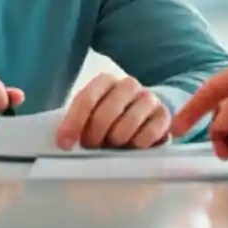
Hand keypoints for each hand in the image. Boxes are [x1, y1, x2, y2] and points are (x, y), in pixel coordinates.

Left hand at [55, 74, 169, 149]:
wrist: (146, 117)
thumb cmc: (112, 119)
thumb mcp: (92, 116)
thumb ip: (78, 122)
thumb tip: (63, 141)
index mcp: (105, 81)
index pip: (87, 99)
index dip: (74, 123)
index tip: (65, 144)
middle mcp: (128, 85)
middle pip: (107, 112)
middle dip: (95, 135)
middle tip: (92, 147)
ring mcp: (148, 98)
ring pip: (128, 124)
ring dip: (117, 141)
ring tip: (114, 145)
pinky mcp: (164, 115)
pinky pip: (148, 134)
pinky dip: (137, 144)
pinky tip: (133, 146)